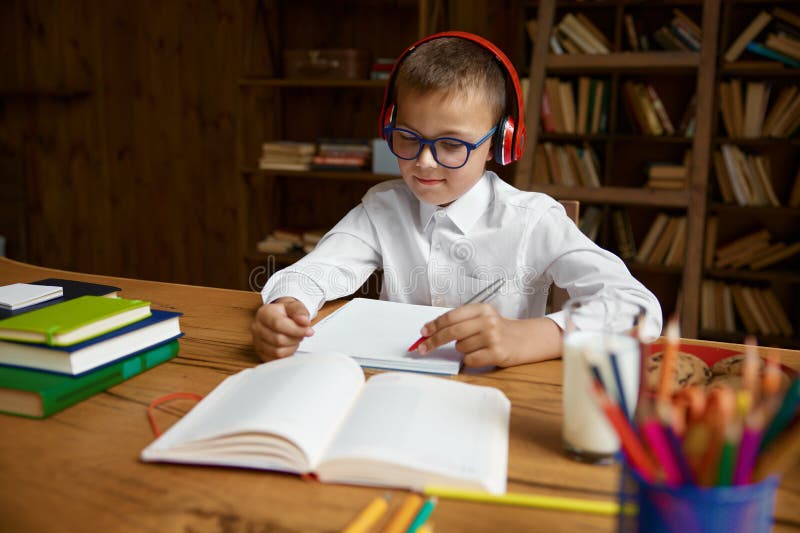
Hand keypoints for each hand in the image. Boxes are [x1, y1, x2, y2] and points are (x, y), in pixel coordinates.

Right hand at [251, 297, 312, 361]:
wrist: (279, 316)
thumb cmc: (286, 312)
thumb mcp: (295, 306)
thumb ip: (300, 312)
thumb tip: (304, 321)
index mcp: (264, 313)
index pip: (278, 324)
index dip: (296, 329)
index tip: (309, 331)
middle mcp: (257, 327)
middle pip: (279, 340)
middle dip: (295, 338)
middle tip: (301, 333)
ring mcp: (257, 341)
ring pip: (278, 352)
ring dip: (292, 346)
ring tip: (294, 338)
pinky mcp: (261, 353)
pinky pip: (276, 359)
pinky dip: (287, 354)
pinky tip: (289, 345)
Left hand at [416, 304, 562, 366]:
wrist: (525, 340)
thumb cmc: (498, 330)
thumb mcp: (482, 318)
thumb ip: (460, 321)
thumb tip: (431, 331)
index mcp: (481, 309)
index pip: (451, 316)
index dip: (434, 325)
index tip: (423, 332)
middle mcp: (487, 321)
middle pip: (452, 331)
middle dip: (434, 341)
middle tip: (423, 348)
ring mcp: (493, 337)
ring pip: (461, 347)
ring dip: (462, 350)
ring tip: (476, 346)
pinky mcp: (497, 353)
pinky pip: (470, 359)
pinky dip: (470, 360)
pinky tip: (481, 355)